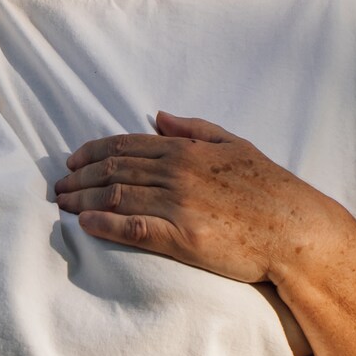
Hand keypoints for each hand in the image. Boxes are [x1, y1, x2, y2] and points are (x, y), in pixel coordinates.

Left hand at [54, 112, 341, 283]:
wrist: (296, 230)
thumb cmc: (270, 188)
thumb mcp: (234, 144)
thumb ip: (194, 128)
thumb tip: (158, 117)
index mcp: (187, 150)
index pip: (126, 146)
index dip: (93, 152)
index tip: (73, 161)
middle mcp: (177, 173)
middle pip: (115, 170)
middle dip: (81, 176)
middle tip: (59, 185)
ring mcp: (179, 205)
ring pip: (118, 196)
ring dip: (84, 198)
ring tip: (63, 203)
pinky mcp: (183, 238)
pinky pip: (134, 228)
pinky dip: (105, 223)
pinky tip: (85, 223)